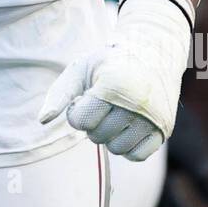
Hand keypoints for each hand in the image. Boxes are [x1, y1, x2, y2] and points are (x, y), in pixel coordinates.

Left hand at [39, 0, 190, 160]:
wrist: (155, 50)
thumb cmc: (111, 61)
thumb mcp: (82, 68)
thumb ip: (60, 93)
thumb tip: (42, 121)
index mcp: (113, 85)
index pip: (81, 120)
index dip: (77, 111)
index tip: (86, 96)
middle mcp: (136, 103)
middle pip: (97, 136)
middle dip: (93, 122)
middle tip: (102, 104)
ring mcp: (153, 118)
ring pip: (116, 149)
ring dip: (109, 136)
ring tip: (114, 114)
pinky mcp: (165, 129)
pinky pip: (137, 156)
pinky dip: (128, 147)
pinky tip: (126, 128)